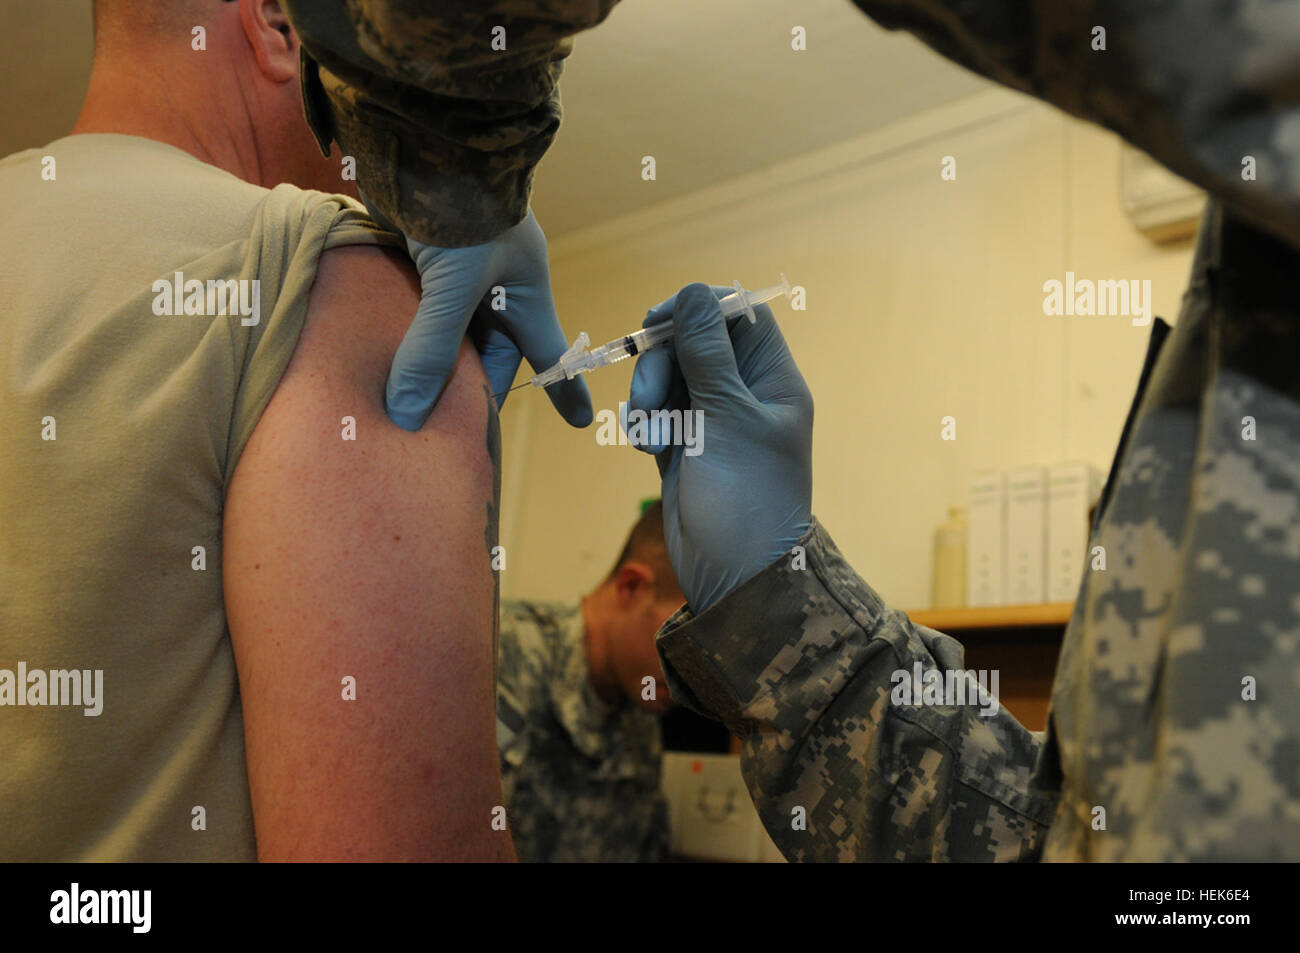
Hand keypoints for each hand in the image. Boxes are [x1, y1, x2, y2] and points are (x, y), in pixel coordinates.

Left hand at [376, 204, 592, 430]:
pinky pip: (417, 306)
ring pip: (450, 329)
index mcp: (526, 291)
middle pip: (489, 350)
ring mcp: (459, 269)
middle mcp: (498, 284)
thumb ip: (430, 350)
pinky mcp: (421, 255)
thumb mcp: (453, 287)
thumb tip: (406, 414)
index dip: (565, 390)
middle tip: (448, 425)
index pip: (552, 353)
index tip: (578, 421)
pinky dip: (403, 330)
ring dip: (429, 358)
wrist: (426, 137)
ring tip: (408, 398)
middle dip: (471, 385)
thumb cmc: (462, 211)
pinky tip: (381, 354)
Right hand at [627, 283, 812, 612]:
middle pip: (695, 344)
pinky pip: (658, 414)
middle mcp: (746, 396)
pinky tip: (647, 449)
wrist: (733, 576)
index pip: (740, 317)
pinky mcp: (686, 448)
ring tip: (649, 437)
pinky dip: (646, 425)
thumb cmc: (745, 497)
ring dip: (650, 399)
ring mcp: (714, 423)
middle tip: (648, 398)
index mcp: (774, 382)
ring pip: (670, 379)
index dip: (698, 310)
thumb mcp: (726, 416)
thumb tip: (693, 291)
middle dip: (663, 364)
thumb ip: (707, 352)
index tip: (657, 320)